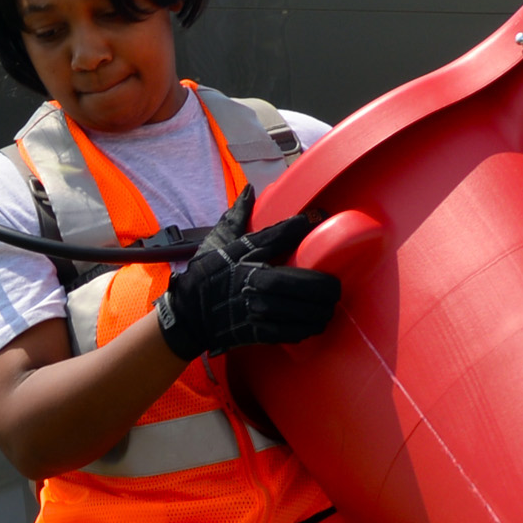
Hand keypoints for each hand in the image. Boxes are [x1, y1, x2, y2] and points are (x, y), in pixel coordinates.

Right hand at [153, 199, 340, 359]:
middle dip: (322, 285)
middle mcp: (249, 281)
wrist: (187, 316)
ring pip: (296, 310)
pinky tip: (313, 325)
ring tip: (328, 308)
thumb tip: (249, 190)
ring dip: (318, 310)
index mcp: (242, 255)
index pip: (276, 236)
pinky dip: (304, 330)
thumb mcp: (218, 243)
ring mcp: (252, 308)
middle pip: (296, 281)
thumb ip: (236, 217)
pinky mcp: (253, 331)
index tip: (317, 218)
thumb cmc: (205, 277)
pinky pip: (287, 332)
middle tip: (335, 287)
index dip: (300, 226)